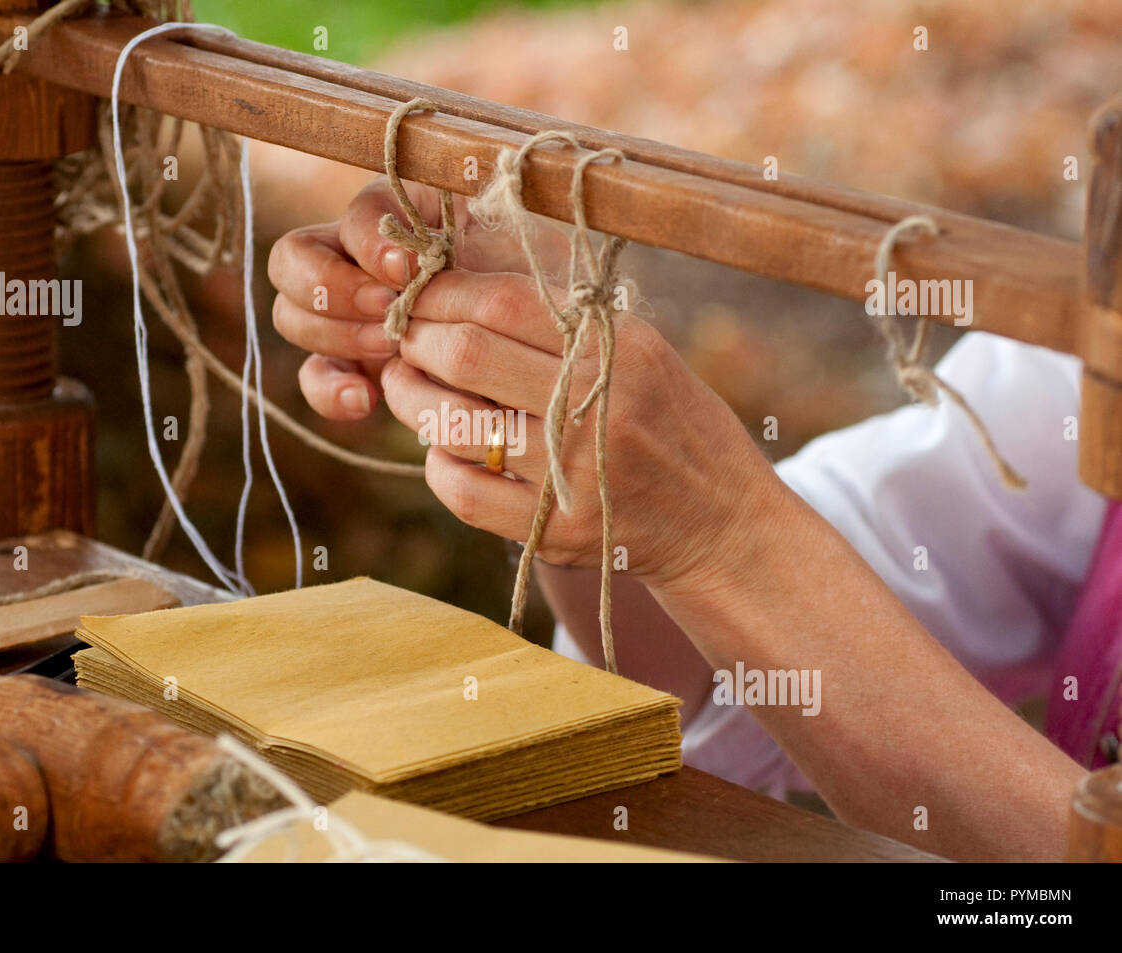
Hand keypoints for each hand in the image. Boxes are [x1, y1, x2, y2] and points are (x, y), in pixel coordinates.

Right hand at [268, 176, 567, 420]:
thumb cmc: (535, 281)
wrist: (548, 348)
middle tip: (386, 310)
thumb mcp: (510, 242)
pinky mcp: (353, 367)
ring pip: (292, 317)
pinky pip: (318, 378)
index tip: (404, 269)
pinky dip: (331, 391)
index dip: (367, 241)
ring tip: (387, 350)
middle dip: (333, 289)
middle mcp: (357, 259)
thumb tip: (411, 253)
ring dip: (334, 334)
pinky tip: (366, 401)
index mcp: (395, 215)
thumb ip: (463, 228)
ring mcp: (348, 315)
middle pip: (293, 262)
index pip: (349, 217)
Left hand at [379, 269, 784, 592]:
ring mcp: (574, 473)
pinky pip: (464, 493)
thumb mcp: (643, 353)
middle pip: (466, 354)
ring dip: (410, 401)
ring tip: (406, 389)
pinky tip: (441, 452)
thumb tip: (463, 290)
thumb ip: (566, 323)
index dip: (441, 293)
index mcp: (619, 348)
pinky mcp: (556, 530)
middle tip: (402, 342)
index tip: (417, 296)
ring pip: (453, 424)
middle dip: (415, 342)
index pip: (502, 300)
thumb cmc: (673, 423)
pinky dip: (436, 466)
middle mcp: (596, 405)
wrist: (722, 523)